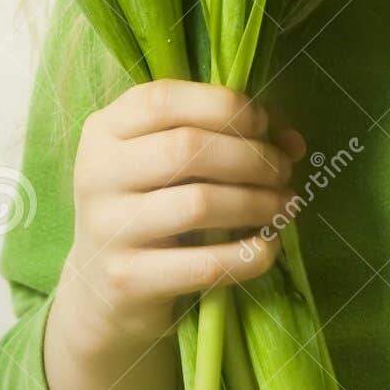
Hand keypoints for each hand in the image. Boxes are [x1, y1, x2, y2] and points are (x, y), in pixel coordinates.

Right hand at [66, 78, 306, 349]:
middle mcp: (96, 173)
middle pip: (186, 148)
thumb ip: (230, 134)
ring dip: (256, 203)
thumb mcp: (172, 160)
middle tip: (283, 170)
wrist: (103, 289)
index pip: (162, 100)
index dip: (223, 105)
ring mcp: (108, 229)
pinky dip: (248, 255)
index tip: (262, 124)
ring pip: (198, 204)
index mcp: (106, 129)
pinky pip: (203, 265)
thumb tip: (293, 142)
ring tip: (285, 205)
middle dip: (251, 157)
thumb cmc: (151, 204)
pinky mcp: (127, 280)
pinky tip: (268, 246)